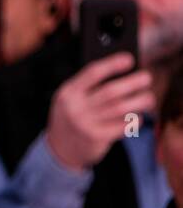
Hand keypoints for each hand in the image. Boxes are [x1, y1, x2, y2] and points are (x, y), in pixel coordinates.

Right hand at [46, 52, 154, 171]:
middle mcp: (76, 107)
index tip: (129, 59)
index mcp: (68, 92)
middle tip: (146, 78)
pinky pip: (123, 126)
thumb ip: (89, 87)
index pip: (92, 73)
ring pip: (120, 108)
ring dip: (139, 101)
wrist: (60, 148)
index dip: (112, 64)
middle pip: (111, 91)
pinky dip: (135, 120)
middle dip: (133, 82)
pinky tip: (138, 117)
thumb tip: (122, 74)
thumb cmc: (71, 117)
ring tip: (148, 98)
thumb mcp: (71, 99)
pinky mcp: (97, 138)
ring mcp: (86, 124)